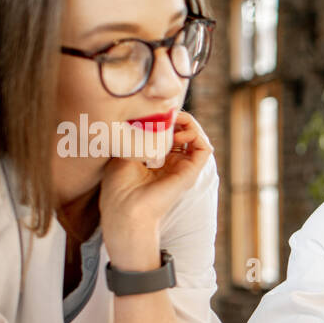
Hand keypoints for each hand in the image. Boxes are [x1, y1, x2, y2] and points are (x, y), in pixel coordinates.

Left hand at [100, 110, 212, 268]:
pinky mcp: (190, 173)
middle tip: (167, 114)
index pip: (169, 134)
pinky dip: (197, 135)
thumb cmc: (118, 187)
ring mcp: (183, 168)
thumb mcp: (124, 153)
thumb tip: (147, 117)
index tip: (153, 111)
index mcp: (157, 161)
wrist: (126, 210)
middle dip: (178, 119)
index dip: (165, 119)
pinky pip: (204, 148)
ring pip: (197, 138)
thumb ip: (137, 135)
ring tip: (175, 121)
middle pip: (185, 133)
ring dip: (190, 124)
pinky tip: (180, 134)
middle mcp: (172, 164)